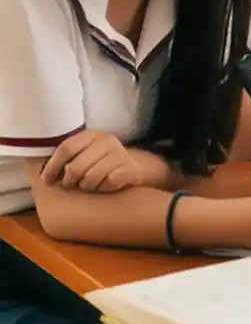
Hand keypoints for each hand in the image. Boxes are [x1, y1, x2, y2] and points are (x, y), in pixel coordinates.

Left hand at [42, 131, 170, 191]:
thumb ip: (67, 156)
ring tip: (89, 185)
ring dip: (86, 187)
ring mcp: (120, 154)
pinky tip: (105, 185)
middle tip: (70, 184)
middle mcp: (107, 141)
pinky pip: (107, 184)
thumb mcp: (85, 152)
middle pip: (75, 167)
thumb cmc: (101, 162)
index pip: (65, 149)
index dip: (52, 167)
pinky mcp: (129, 169)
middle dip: (68, 181)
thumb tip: (41, 169)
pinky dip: (103, 188)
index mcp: (92, 135)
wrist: (136, 167)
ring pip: (90, 179)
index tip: (47, 180)